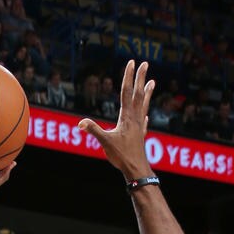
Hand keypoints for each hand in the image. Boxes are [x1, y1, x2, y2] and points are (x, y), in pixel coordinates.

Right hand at [80, 59, 155, 181]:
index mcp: (126, 117)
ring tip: (152, 82)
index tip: (132, 62)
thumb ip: (94, 130)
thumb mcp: (106, 142)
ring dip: (147, 92)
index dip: (129, 76)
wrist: (137, 170)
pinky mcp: (141, 136)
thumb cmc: (122, 157)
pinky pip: (144, 121)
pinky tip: (146, 115)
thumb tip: (81, 123)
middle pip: (138, 94)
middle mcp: (135, 118)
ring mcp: (140, 126)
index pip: (127, 92)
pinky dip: (145, 114)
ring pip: (144, 104)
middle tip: (145, 64)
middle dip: (140, 78)